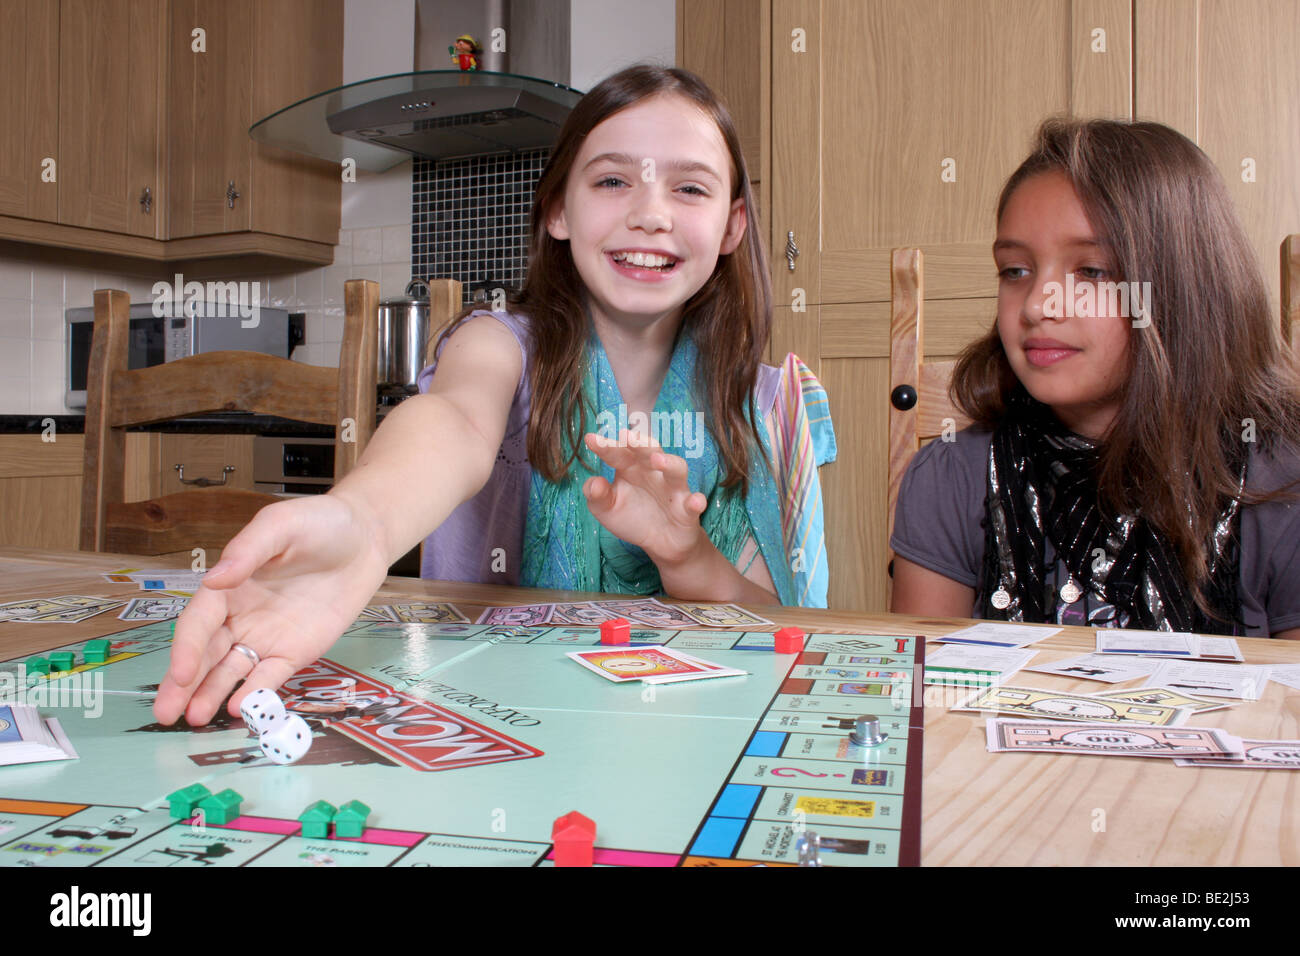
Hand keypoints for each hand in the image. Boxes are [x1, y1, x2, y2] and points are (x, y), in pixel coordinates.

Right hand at [152, 493, 391, 727]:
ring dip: (211, 694)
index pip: (199, 622)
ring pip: (231, 671)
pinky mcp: (295, 652)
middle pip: (206, 654)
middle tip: (165, 713)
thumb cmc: (318, 524)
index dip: (187, 648)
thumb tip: (213, 580)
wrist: (364, 539)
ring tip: (195, 719)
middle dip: (184, 684)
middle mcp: (240, 616)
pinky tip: (239, 709)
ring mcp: (266, 637)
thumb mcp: (281, 525)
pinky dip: (255, 693)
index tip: (181, 672)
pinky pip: (270, 676)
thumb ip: (248, 550)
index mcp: (229, 586)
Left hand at [581, 429, 707, 565]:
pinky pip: (694, 503)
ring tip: (656, 460)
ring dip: (668, 463)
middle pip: (650, 452)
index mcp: (631, 468)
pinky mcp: (687, 509)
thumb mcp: (606, 509)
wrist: (662, 543)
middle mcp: (654, 473)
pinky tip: (695, 502)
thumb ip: (596, 495)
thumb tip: (593, 483)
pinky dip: (696, 502)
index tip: (590, 439)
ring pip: (676, 469)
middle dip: (640, 442)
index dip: (606, 446)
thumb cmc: (633, 517)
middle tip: (625, 435)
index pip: (619, 453)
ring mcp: (673, 489)